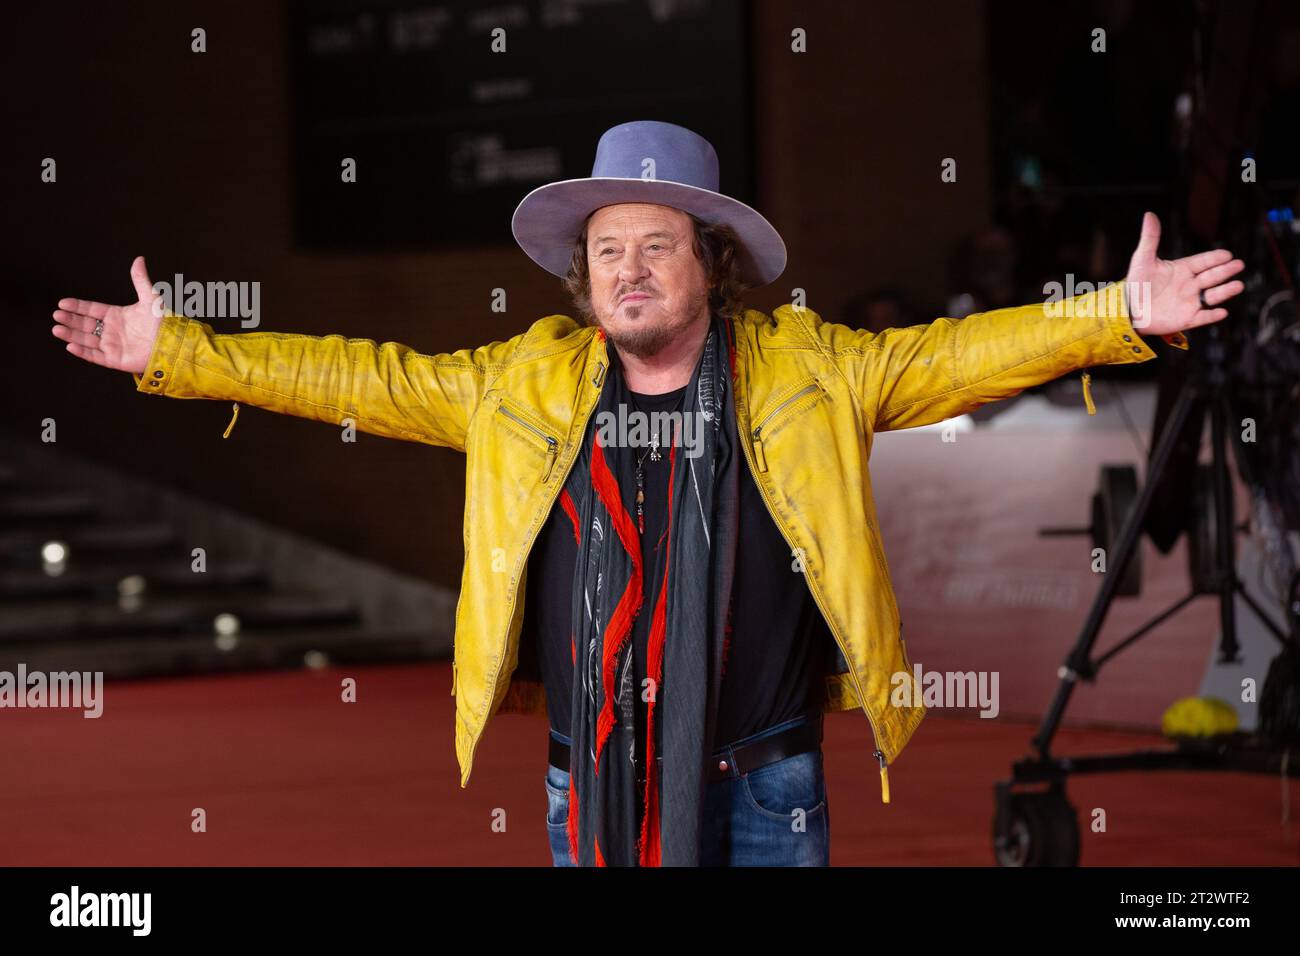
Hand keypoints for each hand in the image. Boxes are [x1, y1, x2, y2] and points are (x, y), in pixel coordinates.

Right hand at [52, 256, 166, 374]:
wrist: (172, 345)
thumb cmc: (163, 323)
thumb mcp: (150, 299)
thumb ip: (141, 280)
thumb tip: (139, 258)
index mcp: (116, 315)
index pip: (91, 310)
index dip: (77, 306)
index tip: (62, 303)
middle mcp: (111, 330)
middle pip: (85, 324)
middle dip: (70, 320)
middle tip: (56, 315)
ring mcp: (112, 345)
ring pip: (86, 339)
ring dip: (71, 334)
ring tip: (56, 329)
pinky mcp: (114, 360)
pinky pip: (94, 356)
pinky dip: (82, 352)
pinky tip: (70, 345)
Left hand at [1124, 211, 1244, 335]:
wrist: (1127, 309)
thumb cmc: (1135, 283)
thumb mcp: (1142, 259)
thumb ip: (1150, 238)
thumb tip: (1149, 215)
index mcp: (1182, 269)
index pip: (1202, 262)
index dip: (1214, 258)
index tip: (1227, 254)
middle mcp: (1189, 284)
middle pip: (1212, 276)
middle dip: (1225, 271)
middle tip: (1238, 264)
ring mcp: (1189, 302)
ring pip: (1212, 296)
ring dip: (1225, 291)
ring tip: (1238, 285)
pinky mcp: (1186, 318)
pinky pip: (1202, 317)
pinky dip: (1212, 316)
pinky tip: (1221, 312)